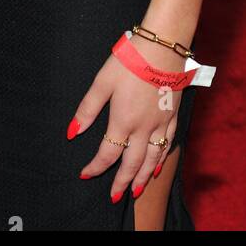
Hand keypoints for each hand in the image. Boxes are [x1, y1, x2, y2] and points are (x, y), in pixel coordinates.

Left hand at [70, 42, 182, 200]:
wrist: (162, 48)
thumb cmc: (129, 61)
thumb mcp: (102, 82)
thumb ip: (87, 109)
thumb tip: (73, 132)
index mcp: (123, 120)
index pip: (108, 153)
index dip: (95, 167)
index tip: (85, 174)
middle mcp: (143, 128)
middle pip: (132, 163)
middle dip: (122, 182)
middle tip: (115, 196)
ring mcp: (160, 123)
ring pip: (152, 159)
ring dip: (143, 177)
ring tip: (136, 191)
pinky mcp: (172, 115)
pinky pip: (168, 144)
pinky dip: (162, 159)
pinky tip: (157, 166)